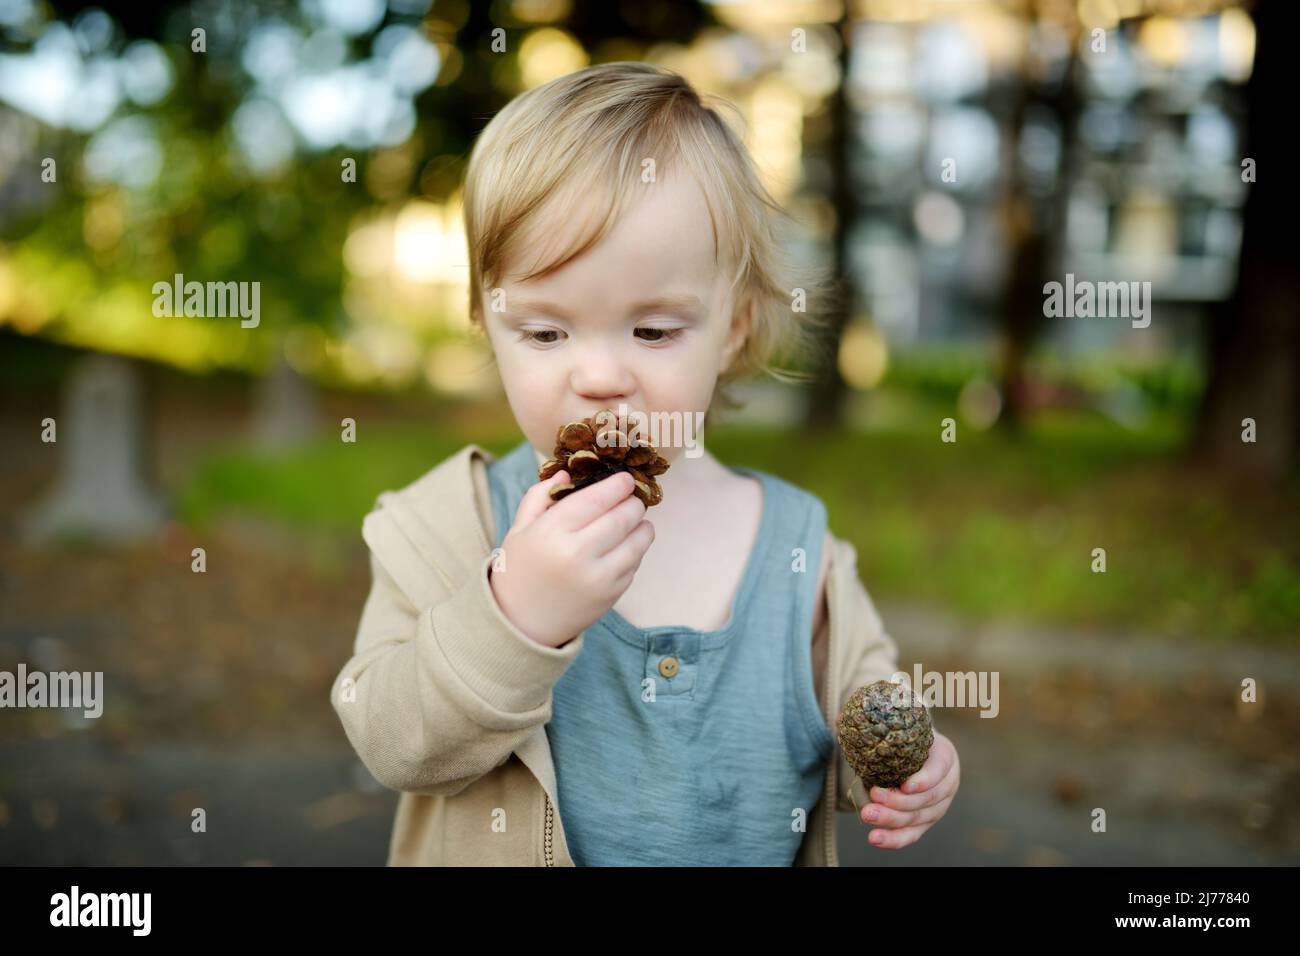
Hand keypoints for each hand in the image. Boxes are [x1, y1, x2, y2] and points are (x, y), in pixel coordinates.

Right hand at [489, 469, 653, 647]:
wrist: (520, 622)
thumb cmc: (519, 569)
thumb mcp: (520, 529)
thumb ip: (540, 496)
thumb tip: (567, 474)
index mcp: (551, 532)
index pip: (595, 499)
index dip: (617, 485)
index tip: (626, 479)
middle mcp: (576, 554)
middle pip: (622, 517)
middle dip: (633, 502)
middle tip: (634, 497)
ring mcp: (597, 577)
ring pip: (636, 541)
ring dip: (642, 524)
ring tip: (637, 518)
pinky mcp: (611, 595)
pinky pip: (634, 563)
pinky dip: (636, 549)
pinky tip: (627, 543)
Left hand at [859, 731, 958, 848]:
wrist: (912, 753)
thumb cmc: (903, 737)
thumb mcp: (896, 726)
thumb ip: (874, 720)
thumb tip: (840, 716)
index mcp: (944, 755)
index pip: (939, 769)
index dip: (924, 779)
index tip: (905, 785)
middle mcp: (947, 783)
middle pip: (927, 798)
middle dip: (900, 802)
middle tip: (874, 796)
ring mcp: (939, 805)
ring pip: (918, 818)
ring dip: (892, 820)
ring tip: (867, 814)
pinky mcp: (926, 821)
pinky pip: (912, 834)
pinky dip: (894, 839)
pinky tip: (875, 838)